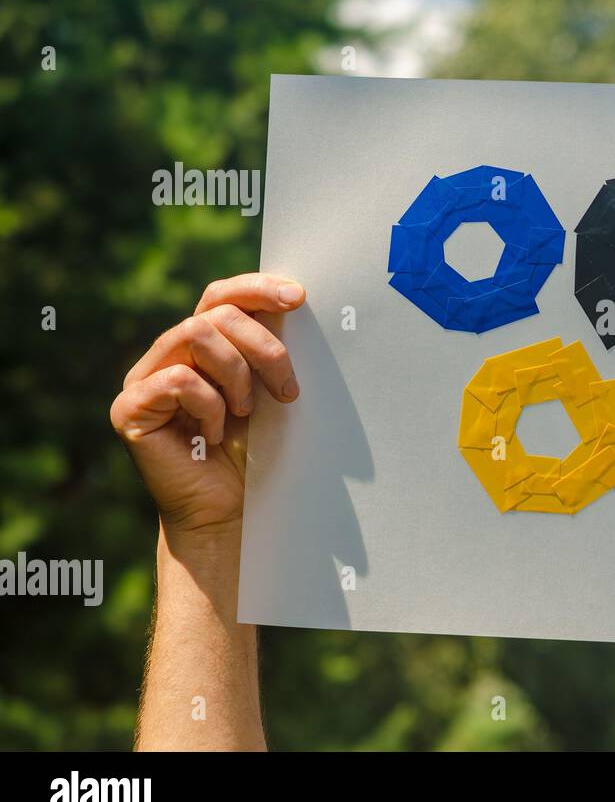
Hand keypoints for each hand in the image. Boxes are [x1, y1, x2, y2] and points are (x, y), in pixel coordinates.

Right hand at [110, 273, 306, 539]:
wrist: (230, 513)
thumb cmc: (254, 453)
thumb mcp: (270, 391)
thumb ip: (269, 349)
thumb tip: (297, 301)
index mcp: (202, 345)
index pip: (222, 296)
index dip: (257, 288)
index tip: (299, 297)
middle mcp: (168, 354)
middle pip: (217, 314)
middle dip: (264, 347)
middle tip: (288, 391)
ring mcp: (144, 379)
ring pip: (197, 334)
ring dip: (237, 375)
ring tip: (246, 414)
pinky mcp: (129, 408)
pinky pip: (178, 379)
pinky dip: (210, 405)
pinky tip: (215, 436)